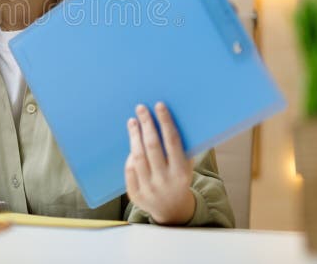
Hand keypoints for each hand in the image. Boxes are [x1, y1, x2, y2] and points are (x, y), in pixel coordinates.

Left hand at [125, 102, 195, 224]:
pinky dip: (131, 155)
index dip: (165, 121)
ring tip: (133, 121)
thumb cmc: (179, 179)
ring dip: (134, 135)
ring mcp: (149, 189)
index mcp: (181, 172)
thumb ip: (182, 147)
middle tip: (141, 108)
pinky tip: (132, 143)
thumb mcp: (187, 166)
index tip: (159, 105)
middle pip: (152, 146)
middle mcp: (164, 181)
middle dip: (146, 124)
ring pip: (138, 156)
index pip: (172, 141)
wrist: (172, 210)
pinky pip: (130, 169)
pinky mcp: (136, 194)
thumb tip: (171, 119)